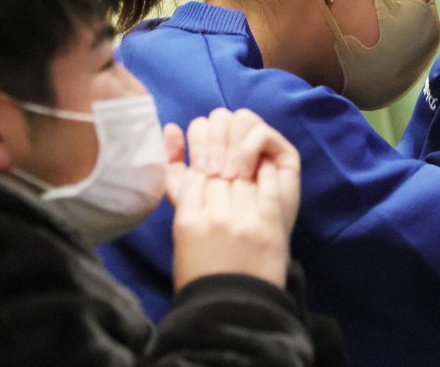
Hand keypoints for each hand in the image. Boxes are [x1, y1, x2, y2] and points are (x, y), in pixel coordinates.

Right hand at [164, 108, 300, 290]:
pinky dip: (267, 169)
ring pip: (241, 166)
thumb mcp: (180, 229)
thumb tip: (172, 131)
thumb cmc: (202, 270)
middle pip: (218, 161)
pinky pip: (267, 183)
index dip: (204, 144)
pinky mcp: (267, 224)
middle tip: (230, 131)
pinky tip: (266, 164)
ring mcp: (241, 218)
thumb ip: (176, 184)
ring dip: (245, 148)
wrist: (233, 309)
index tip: (210, 138)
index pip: (196, 166)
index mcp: (186, 218)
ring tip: (247, 143)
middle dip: (224, 139)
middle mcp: (211, 214)